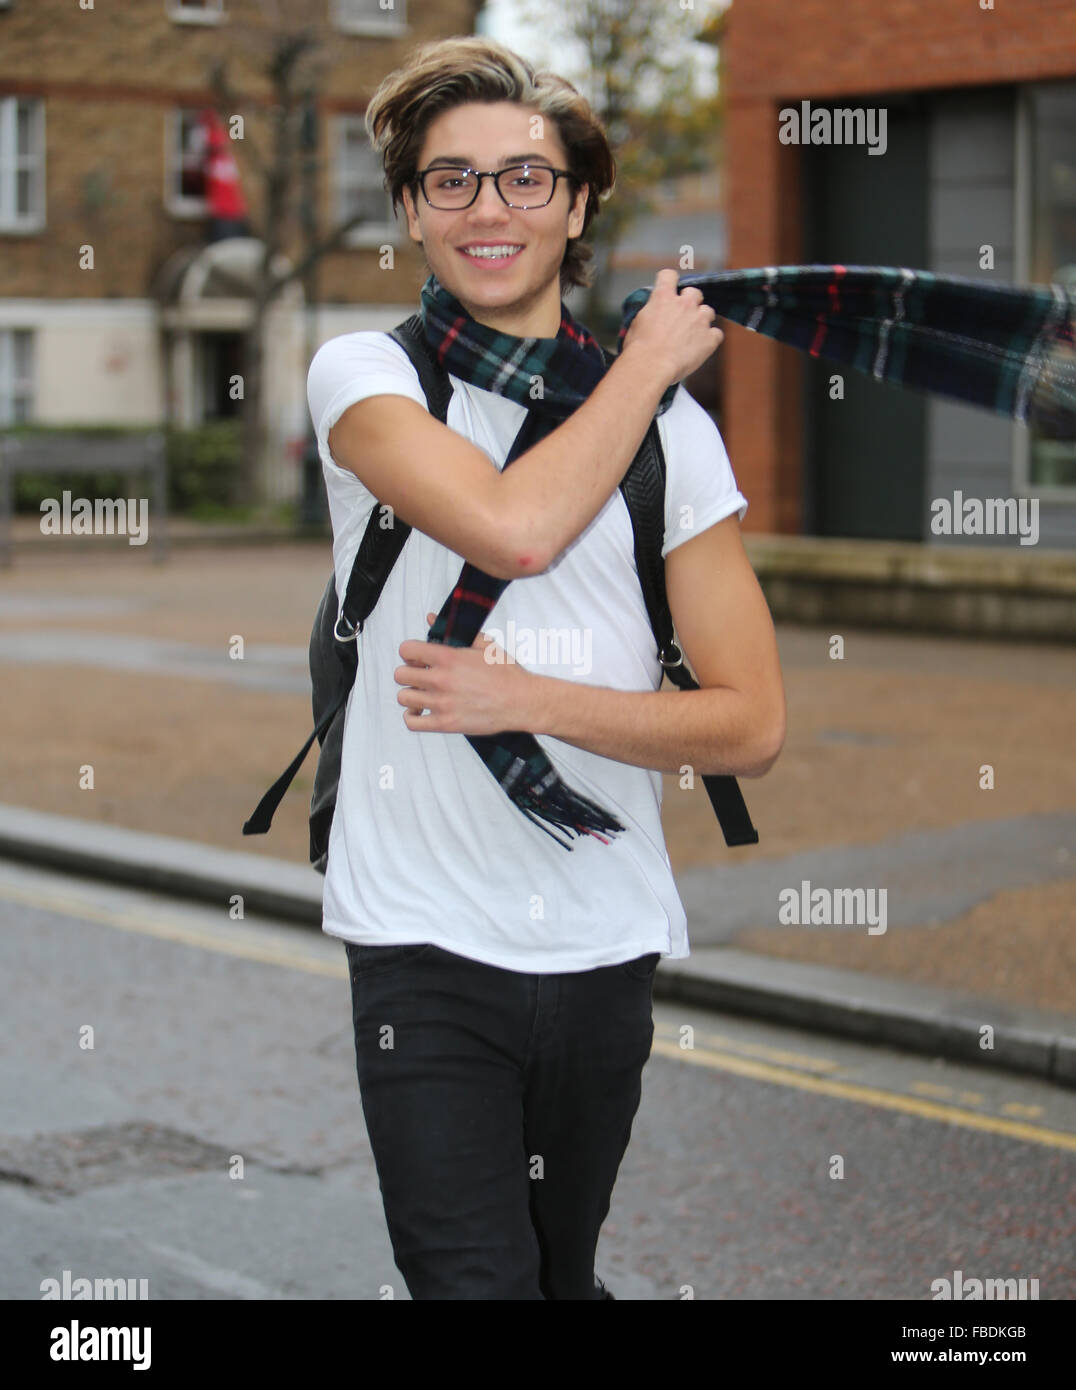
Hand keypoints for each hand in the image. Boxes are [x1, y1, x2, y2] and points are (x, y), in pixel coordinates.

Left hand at [395, 613, 539, 735]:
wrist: (522, 701)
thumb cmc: (507, 674)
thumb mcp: (484, 644)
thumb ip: (455, 632)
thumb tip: (430, 618)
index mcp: (449, 658)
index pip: (407, 650)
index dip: (410, 653)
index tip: (418, 659)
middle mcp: (441, 680)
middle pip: (400, 675)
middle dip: (409, 673)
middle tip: (421, 676)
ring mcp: (442, 703)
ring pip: (404, 697)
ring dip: (411, 695)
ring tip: (423, 695)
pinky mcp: (446, 724)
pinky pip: (412, 722)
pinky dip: (412, 717)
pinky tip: (422, 712)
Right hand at [621, 267, 722, 386]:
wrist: (651, 366)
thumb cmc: (639, 348)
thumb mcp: (637, 323)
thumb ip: (650, 312)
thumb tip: (653, 313)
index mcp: (663, 297)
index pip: (669, 276)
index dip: (669, 281)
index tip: (669, 289)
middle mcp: (685, 304)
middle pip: (695, 293)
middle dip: (691, 302)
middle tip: (683, 317)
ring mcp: (700, 320)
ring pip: (709, 312)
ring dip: (702, 320)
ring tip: (693, 335)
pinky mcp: (709, 338)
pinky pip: (717, 334)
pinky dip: (711, 339)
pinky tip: (701, 347)